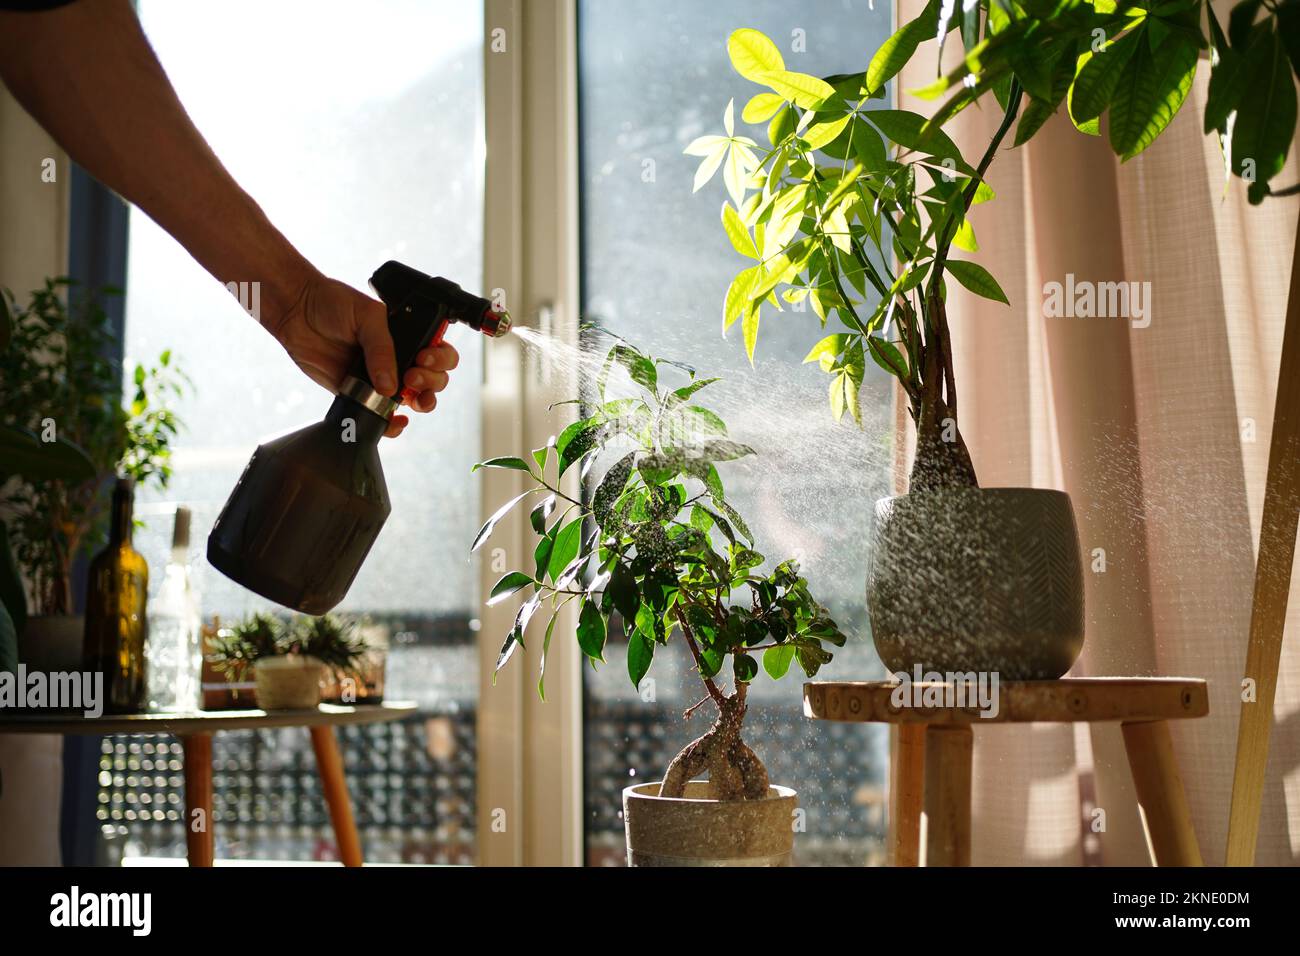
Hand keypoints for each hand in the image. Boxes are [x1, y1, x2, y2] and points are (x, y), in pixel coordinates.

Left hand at [264, 272, 459, 437]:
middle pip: (433, 379)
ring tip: (406, 398)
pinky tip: (396, 421)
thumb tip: (390, 386)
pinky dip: (392, 424)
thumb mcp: (366, 316)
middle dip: (430, 382)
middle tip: (411, 376)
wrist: (297, 313)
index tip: (423, 358)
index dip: (440, 360)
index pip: (440, 352)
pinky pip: (382, 414)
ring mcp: (381, 377)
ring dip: (419, 402)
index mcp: (408, 335)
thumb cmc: (333, 304)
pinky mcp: (360, 393)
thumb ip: (381, 349)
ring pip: (414, 399)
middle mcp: (399, 357)